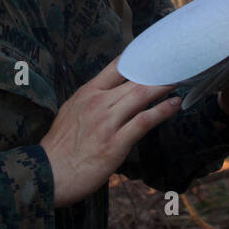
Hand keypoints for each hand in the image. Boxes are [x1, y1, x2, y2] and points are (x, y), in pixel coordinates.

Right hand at [40, 55, 181, 207]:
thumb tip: (110, 95)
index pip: (116, 67)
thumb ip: (91, 101)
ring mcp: (107, 122)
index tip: (157, 54)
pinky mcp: (115, 143)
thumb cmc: (59, 148)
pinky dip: (162, 111)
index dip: (139, 58)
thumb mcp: (71, 112)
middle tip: (177, 66)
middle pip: (134, 79)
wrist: (49, 174)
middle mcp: (97, 102)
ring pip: (141, 96)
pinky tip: (174, 105)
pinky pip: (144, 121)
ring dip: (164, 87)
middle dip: (158, 72)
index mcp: (86, 93)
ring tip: (180, 81)